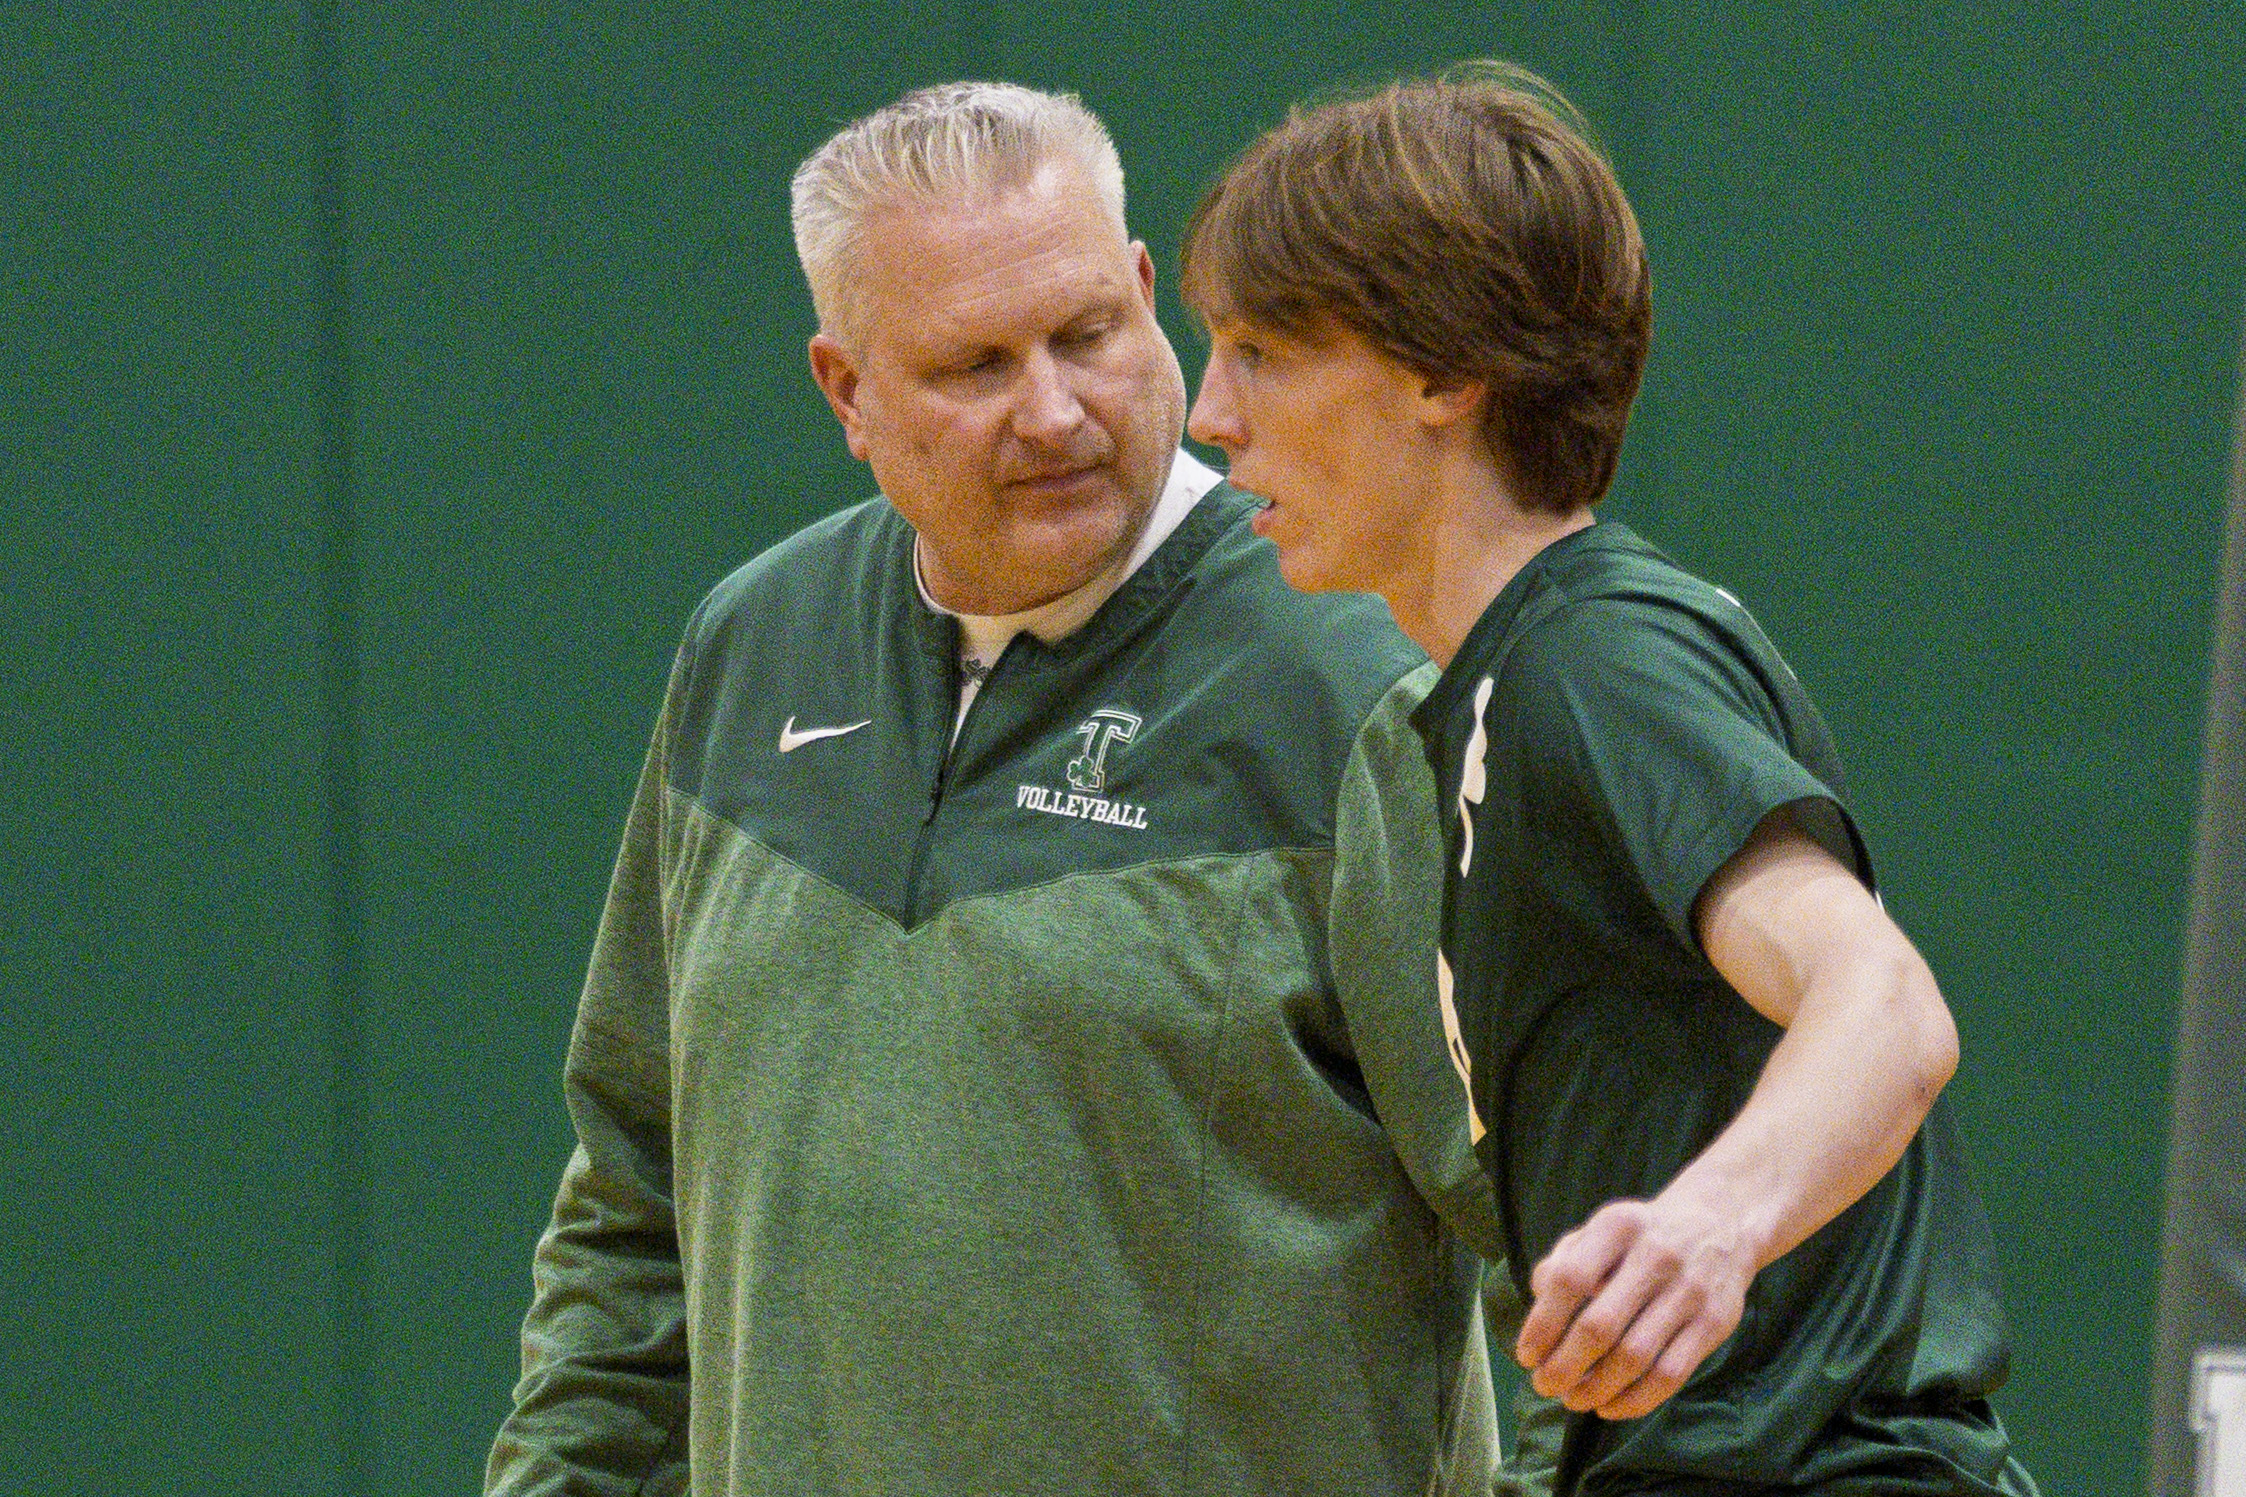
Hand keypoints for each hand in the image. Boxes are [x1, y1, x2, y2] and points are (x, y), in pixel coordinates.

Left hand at [1514, 1194, 1755, 1420]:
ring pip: (1635, 1357)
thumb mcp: (1601, 1230)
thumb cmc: (1641, 1236)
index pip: (1569, 1280)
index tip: (1527, 1355)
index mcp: (1617, 1226)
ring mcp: (1689, 1291)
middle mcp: (1655, 1255)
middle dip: (1565, 1366)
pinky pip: (1670, 1374)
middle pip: (1600, 1326)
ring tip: (1573, 1400)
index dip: (1542, 1324)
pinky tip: (1610, 1406)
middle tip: (1545, 1385)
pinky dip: (1635, 1400)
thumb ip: (1563, 1263)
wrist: (1722, 1224)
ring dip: (1596, 1388)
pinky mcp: (1715, 1323)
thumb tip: (1539, 1310)